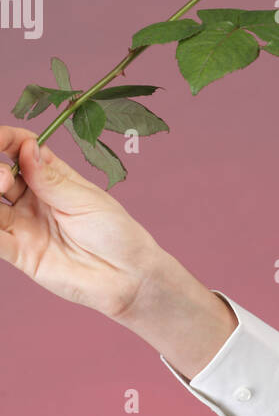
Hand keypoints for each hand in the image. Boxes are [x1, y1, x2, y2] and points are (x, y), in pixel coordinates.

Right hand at [0, 126, 163, 320]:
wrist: (127, 276)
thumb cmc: (116, 233)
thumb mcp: (86, 200)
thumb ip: (52, 179)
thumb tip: (27, 148)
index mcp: (53, 177)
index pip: (21, 148)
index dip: (6, 140)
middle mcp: (33, 198)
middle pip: (0, 175)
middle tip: (4, 180)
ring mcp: (24, 225)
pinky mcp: (20, 253)